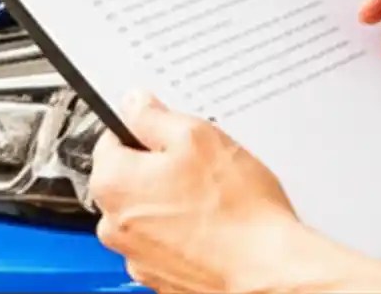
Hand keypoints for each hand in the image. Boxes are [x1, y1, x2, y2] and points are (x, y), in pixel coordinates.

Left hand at [89, 92, 303, 291]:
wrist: (268, 273)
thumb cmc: (237, 212)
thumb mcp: (197, 137)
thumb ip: (154, 116)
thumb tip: (134, 104)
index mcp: (112, 182)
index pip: (112, 139)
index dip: (145, 133)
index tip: (169, 137)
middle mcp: (113, 223)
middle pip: (127, 178)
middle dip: (158, 169)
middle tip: (199, 169)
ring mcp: (136, 255)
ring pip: (146, 212)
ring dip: (170, 204)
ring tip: (212, 202)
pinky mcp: (159, 277)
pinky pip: (163, 243)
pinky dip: (181, 235)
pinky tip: (212, 229)